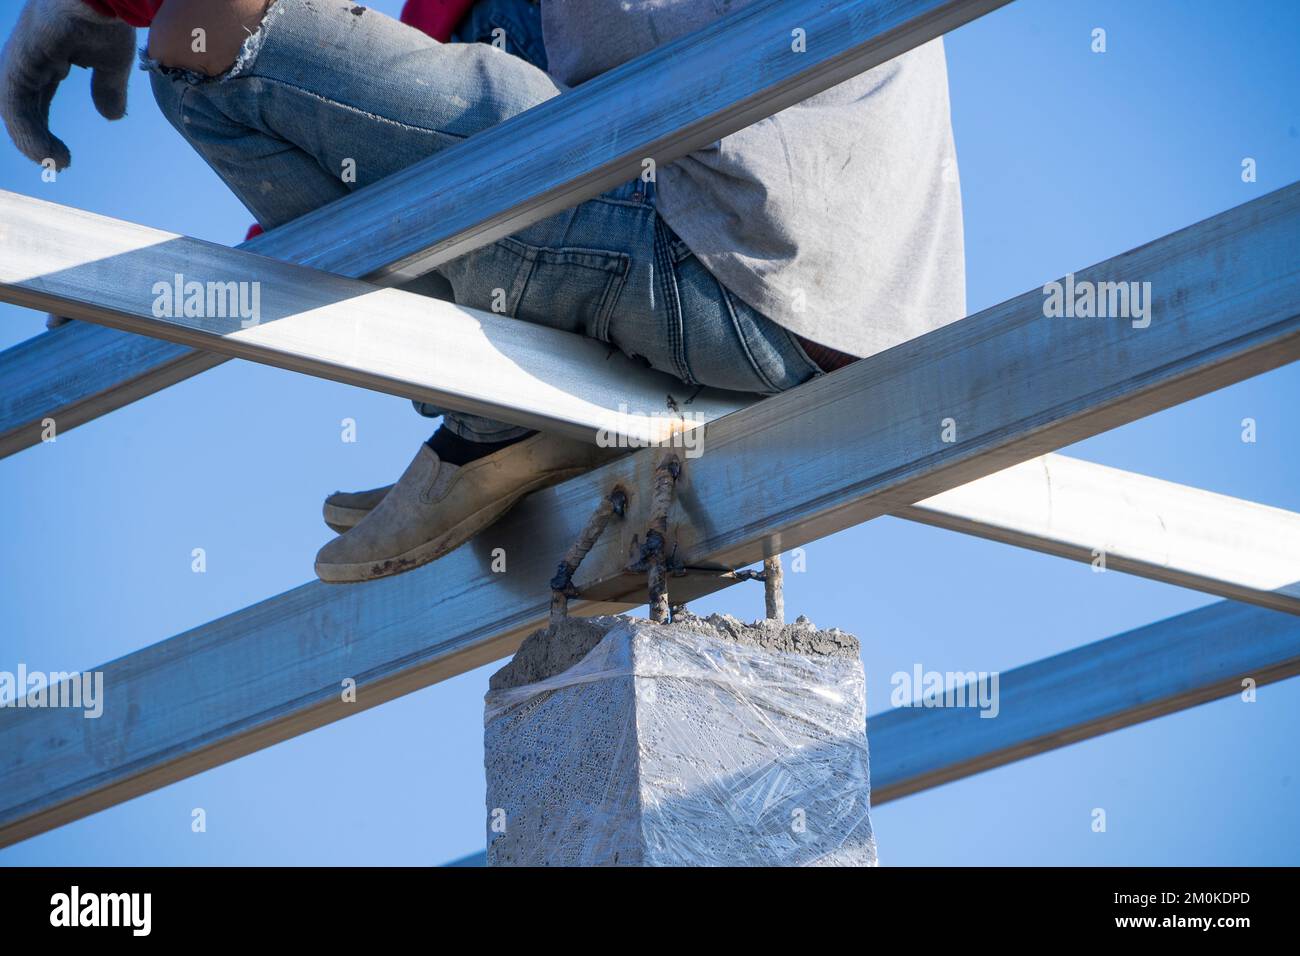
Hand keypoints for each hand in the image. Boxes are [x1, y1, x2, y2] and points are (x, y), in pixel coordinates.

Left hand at [0, 0, 135, 170]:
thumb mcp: (113, 63)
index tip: (62, 156)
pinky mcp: (20, 61)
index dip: (42, 126)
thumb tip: (112, 117)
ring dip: (32, 141)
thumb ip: (108, 90)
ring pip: (15, 108)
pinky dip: (27, 133)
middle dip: (36, 135)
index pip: (34, 96)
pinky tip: (45, 154)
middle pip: (23, 104)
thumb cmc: (111, 17)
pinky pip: (15, 104)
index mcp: (46, 53)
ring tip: (55, 164)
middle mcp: (28, 55)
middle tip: (57, 163)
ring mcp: (21, 57)